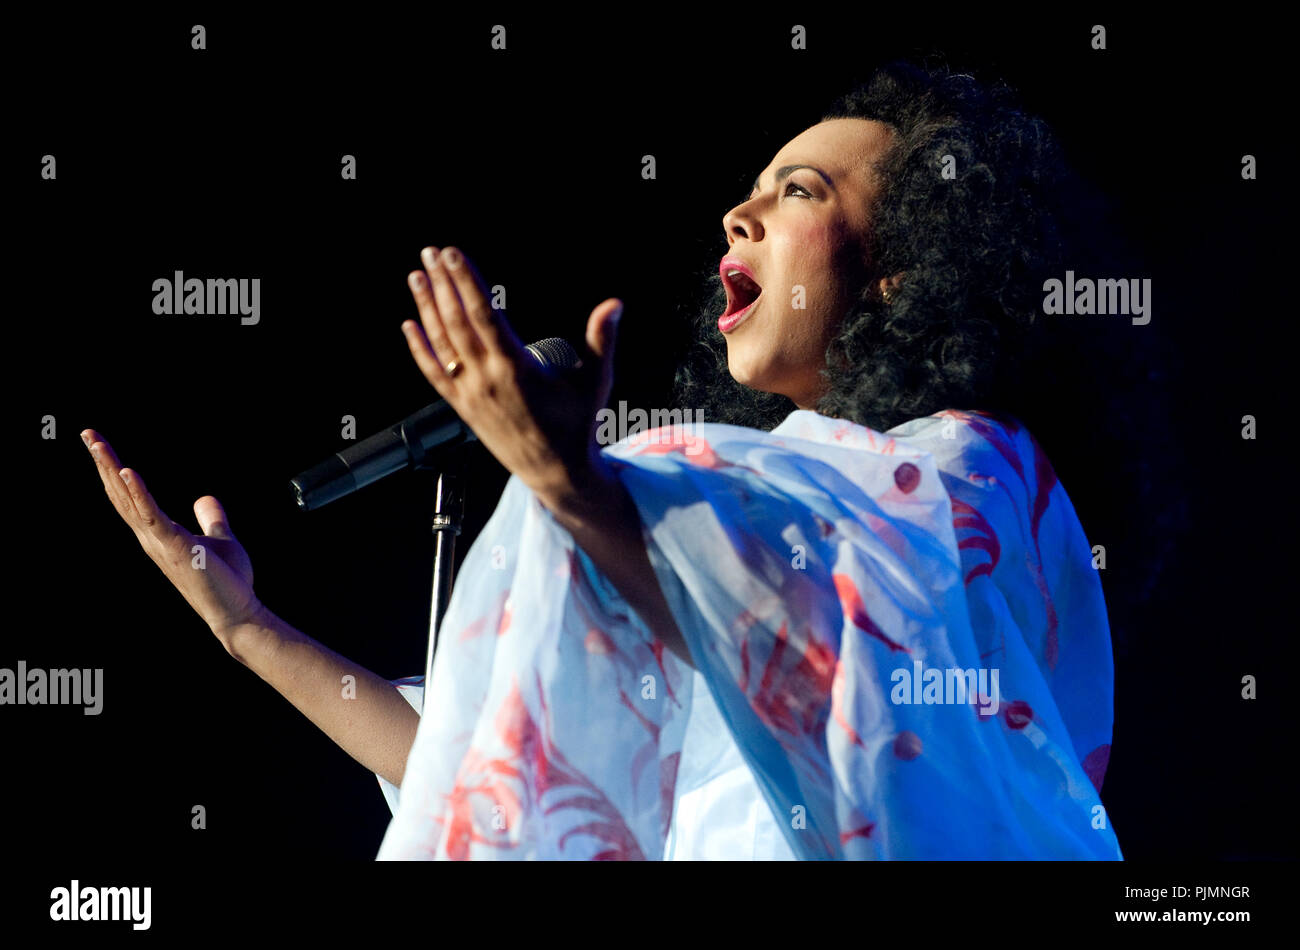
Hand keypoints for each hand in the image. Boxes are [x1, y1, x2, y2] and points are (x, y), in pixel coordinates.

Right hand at [80, 429, 263, 646]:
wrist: (237, 612)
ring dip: (112, 470)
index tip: (99, 445)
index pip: (129, 497)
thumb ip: (210, 518)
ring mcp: (159, 542)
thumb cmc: (228, 581)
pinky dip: (139, 492)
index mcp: (158, 534)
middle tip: (87, 433)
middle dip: (103, 463)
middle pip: (119, 494)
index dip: (114, 471)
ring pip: (128, 500)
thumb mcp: (219, 539)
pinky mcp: (175, 546)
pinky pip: (151, 515)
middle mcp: (151, 537)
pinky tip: (128, 471)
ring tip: (97, 443)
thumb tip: (205, 498)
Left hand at [400, 245, 622, 505]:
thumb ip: (602, 340)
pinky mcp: (462, 408)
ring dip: (426, 308)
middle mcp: (487, 379)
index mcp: (516, 368)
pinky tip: (408, 325)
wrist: (557, 472)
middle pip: (457, 322)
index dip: (467, 282)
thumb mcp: (595, 381)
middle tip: (432, 252)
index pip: (484, 314)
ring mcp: (470, 394)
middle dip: (443, 284)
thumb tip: (614, 304)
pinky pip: (434, 373)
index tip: (454, 254)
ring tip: (417, 276)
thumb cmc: (577, 425)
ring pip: (441, 344)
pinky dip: (419, 348)